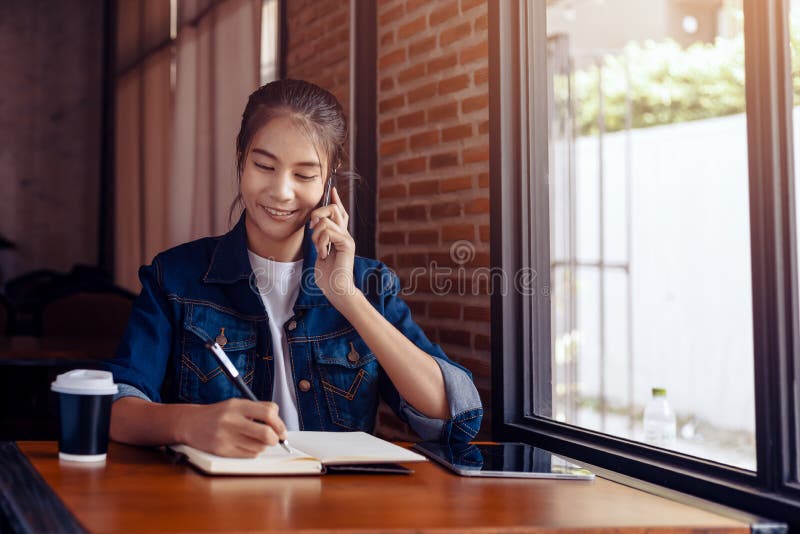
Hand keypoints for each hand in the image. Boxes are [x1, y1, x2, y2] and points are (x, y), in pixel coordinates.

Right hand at [177, 399, 286, 457]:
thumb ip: (258, 409)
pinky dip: (253, 452)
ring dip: (263, 446)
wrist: (191, 423)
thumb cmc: (219, 414)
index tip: (282, 430)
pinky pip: (248, 455)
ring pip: (259, 447)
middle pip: (266, 433)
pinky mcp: (222, 451)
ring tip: (256, 441)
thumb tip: (280, 424)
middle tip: (275, 439)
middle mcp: (232, 420)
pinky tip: (245, 446)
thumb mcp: (237, 404)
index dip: (280, 423)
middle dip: (276, 438)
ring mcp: (226, 437)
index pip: (269, 413)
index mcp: (238, 405)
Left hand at [309, 186, 358, 304]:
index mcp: (340, 236)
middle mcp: (346, 234)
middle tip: (311, 229)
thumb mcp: (321, 253)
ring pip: (327, 220)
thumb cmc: (328, 277)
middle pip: (333, 209)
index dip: (336, 200)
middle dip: (318, 213)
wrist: (337, 290)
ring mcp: (347, 238)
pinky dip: (321, 242)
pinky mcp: (347, 244)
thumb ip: (320, 240)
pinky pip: (328, 232)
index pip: (340, 212)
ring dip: (316, 234)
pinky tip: (324, 254)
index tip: (332, 189)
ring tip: (319, 250)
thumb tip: (315, 229)